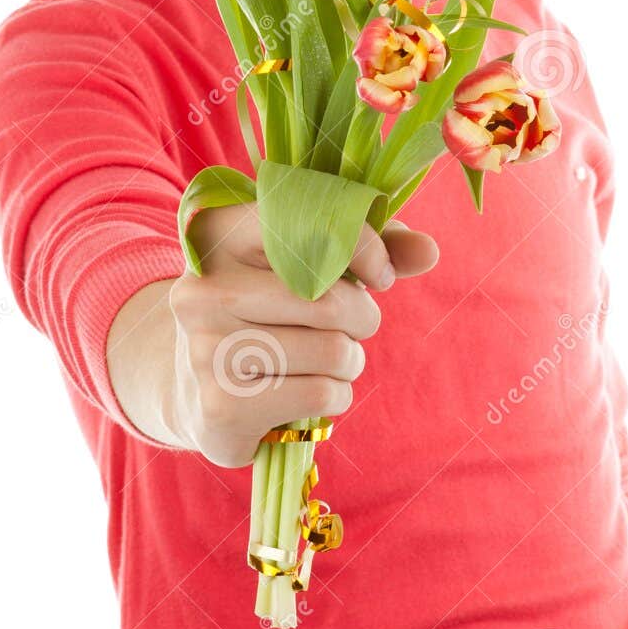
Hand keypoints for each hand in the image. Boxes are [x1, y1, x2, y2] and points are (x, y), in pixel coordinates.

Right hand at [166, 205, 438, 466]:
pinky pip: (323, 393)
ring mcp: (206, 351)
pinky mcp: (223, 406)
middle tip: (351, 325)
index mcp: (216, 235)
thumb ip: (370, 248)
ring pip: (333, 350)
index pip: (307, 222)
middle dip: (361, 317)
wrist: (199, 387)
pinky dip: (336, 394)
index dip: (362, 245)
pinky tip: (309, 391)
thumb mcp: (309, 265)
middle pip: (330, 300)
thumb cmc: (270, 309)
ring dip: (350, 360)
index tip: (379, 273)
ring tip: (326, 360)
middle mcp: (201, 290)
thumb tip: (428, 249)